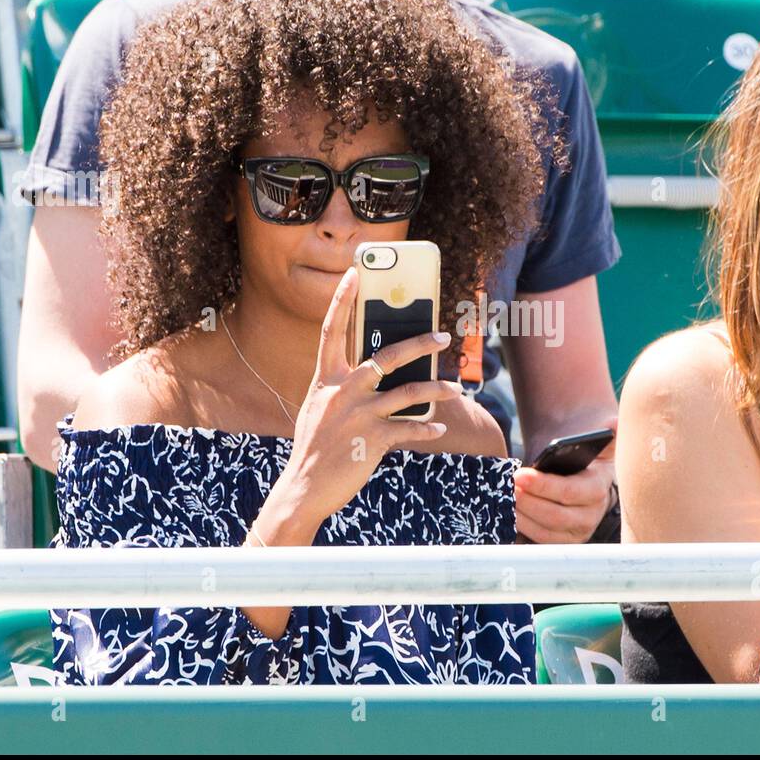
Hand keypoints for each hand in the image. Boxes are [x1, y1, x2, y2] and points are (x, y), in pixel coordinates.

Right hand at [256, 267, 463, 542]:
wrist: (304, 487)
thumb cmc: (314, 446)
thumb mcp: (319, 409)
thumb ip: (341, 387)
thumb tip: (375, 369)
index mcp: (325, 379)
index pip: (332, 329)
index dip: (343, 299)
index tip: (354, 272)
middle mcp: (341, 391)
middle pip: (386, 356)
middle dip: (419, 344)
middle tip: (443, 336)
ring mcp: (358, 415)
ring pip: (408, 392)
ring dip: (436, 389)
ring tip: (454, 389)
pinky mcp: (373, 440)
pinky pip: (410, 428)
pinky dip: (427, 427)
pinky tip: (439, 427)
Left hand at [513, 421, 616, 542]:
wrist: (584, 484)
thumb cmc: (586, 462)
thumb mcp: (599, 446)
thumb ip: (607, 434)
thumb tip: (613, 424)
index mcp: (597, 490)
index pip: (570, 492)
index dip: (543, 485)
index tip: (520, 474)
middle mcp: (589, 517)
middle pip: (554, 516)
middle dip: (527, 501)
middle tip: (508, 487)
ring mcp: (575, 534)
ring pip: (543, 531)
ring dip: (521, 516)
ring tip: (504, 498)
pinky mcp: (560, 543)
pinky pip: (538, 541)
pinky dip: (521, 529)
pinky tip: (508, 514)